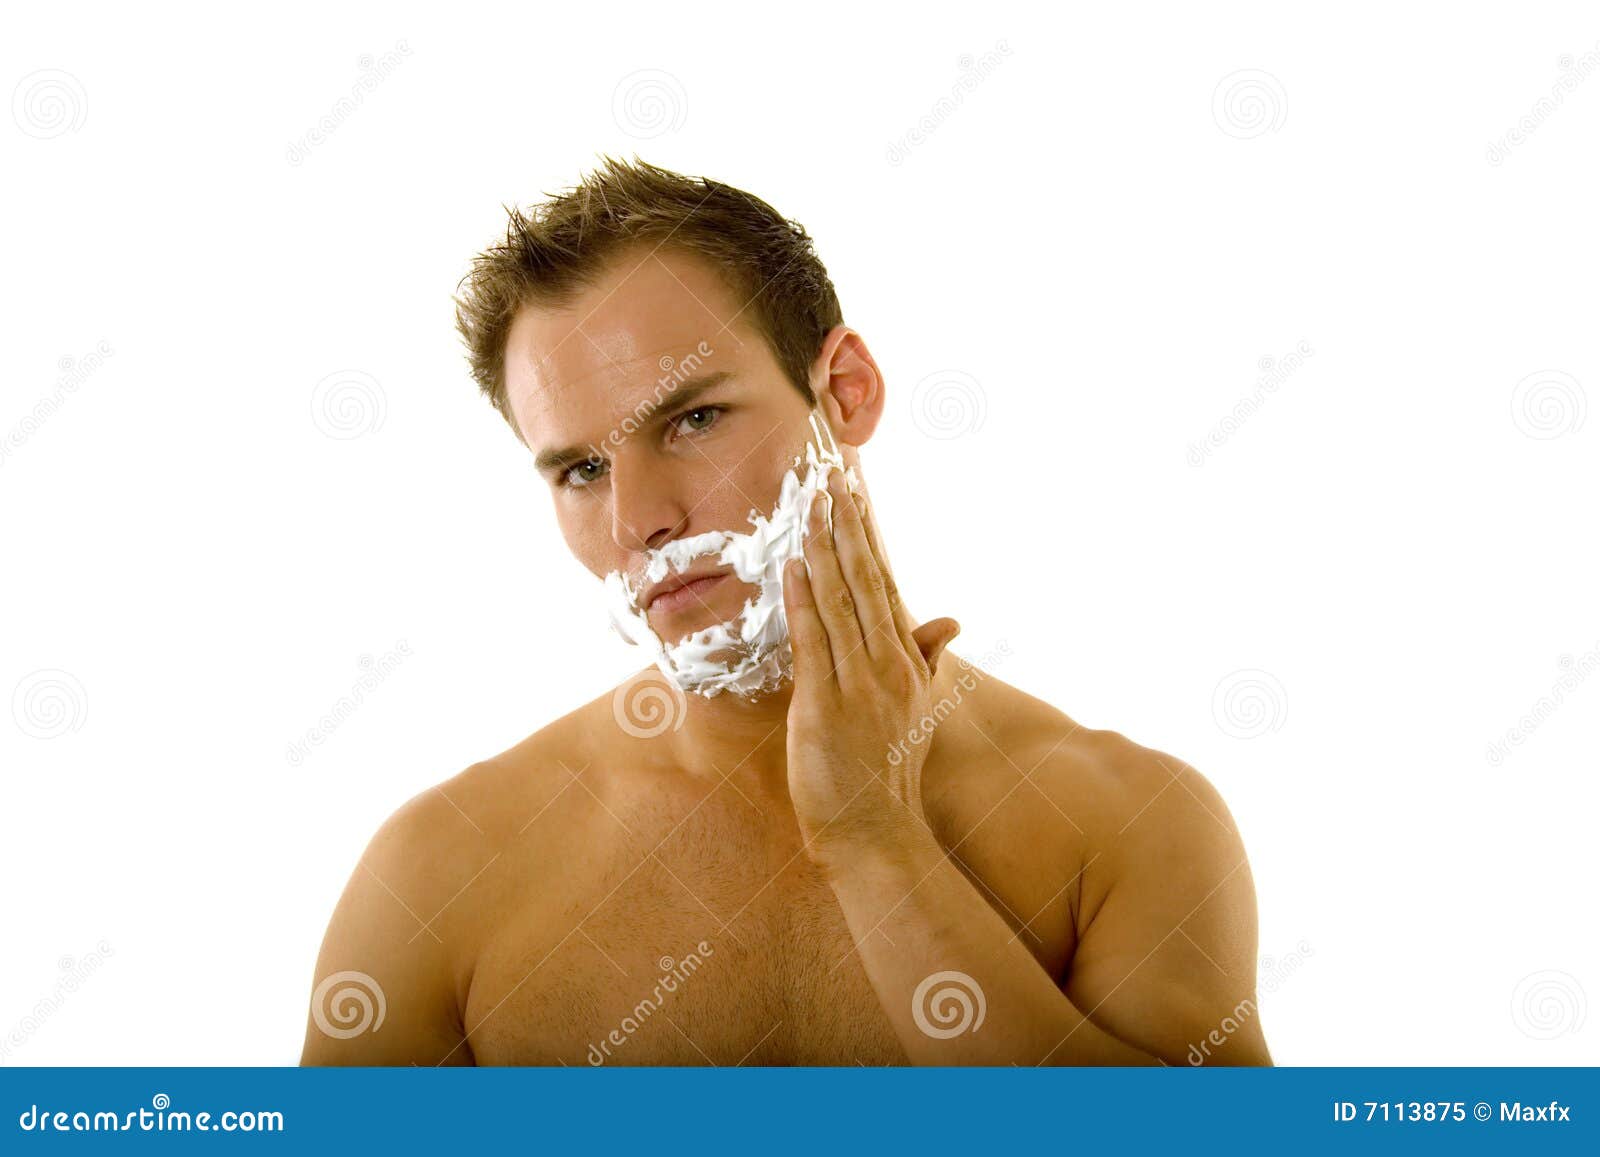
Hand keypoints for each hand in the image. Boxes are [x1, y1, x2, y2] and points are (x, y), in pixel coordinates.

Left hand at [781, 470, 959, 862]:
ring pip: (839, 600)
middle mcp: (888, 664)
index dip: (869, 535)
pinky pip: (815, 641)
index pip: (885, 582)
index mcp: (906, 661)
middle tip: (830, 475)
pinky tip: (793, 565)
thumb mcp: (917, 709)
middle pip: (865, 578)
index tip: (856, 494)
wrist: (877, 831)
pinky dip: (803, 600)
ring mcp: (859, 683)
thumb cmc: (888, 772)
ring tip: (809, 503)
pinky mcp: (826, 705)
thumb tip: (949, 621)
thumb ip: (925, 660)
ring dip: (822, 547)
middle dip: (846, 523)